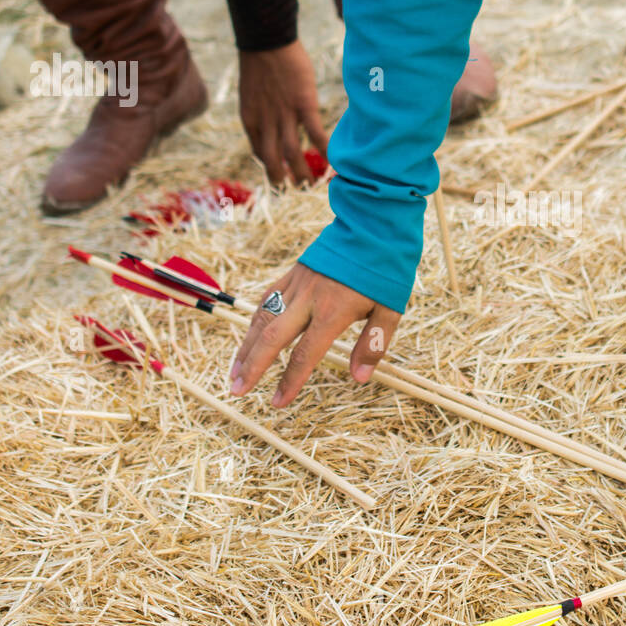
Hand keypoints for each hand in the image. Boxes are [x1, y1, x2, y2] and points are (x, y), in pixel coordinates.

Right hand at [229, 263, 400, 407]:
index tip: (277, 403)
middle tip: (236, 391)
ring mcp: (298, 284)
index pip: (305, 354)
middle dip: (252, 367)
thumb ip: (374, 343)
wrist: (373, 222)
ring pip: (262, 318)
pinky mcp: (294, 273)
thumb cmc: (385, 268)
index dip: (290, 381)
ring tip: (234, 371)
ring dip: (246, 346)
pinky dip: (255, 320)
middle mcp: (309, 299)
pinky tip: (249, 335)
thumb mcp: (390, 307)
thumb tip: (359, 377)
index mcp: (334, 311)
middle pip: (272, 337)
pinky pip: (268, 298)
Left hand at [238, 42, 330, 183]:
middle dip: (283, 179)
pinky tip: (332, 162)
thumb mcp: (252, 90)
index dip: (270, 166)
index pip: (259, 151)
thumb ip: (260, 109)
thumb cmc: (260, 60)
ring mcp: (284, 114)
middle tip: (294, 192)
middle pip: (273, 160)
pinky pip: (314, 132)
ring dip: (302, 171)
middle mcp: (265, 122)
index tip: (281, 175)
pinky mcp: (303, 104)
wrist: (266, 39)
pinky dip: (323, 149)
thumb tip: (270, 120)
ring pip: (292, 152)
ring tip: (311, 186)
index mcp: (251, 119)